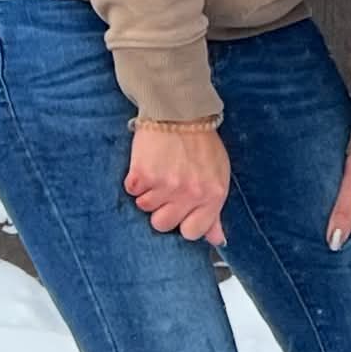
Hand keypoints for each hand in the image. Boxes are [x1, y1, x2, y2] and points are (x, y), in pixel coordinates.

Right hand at [125, 126, 230, 245]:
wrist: (180, 111)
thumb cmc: (201, 143)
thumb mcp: (218, 175)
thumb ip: (215, 211)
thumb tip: (217, 240)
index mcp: (213, 195)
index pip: (192, 233)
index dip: (185, 221)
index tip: (183, 208)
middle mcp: (190, 193)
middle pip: (163, 225)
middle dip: (162, 208)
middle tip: (169, 185)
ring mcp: (165, 185)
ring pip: (145, 207)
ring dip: (149, 191)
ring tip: (160, 168)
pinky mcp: (142, 174)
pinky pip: (132, 191)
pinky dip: (136, 179)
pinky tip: (148, 163)